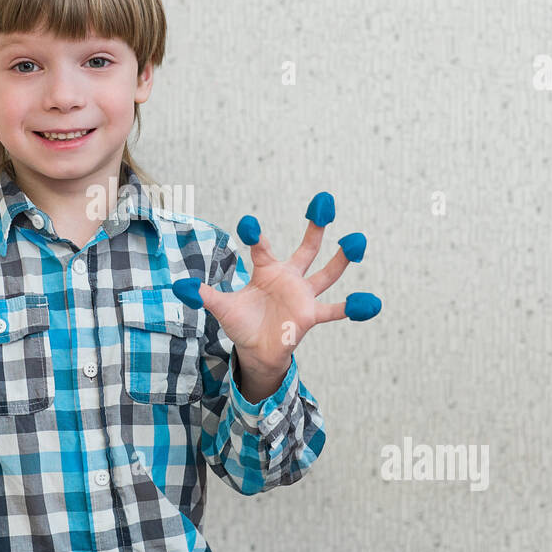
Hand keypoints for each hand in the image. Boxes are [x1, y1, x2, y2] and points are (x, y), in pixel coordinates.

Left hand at [173, 192, 379, 375]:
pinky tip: (373, 302)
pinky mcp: (312, 316)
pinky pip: (336, 310)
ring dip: (342, 258)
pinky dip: (353, 307)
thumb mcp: (222, 308)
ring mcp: (303, 295)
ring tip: (358, 239)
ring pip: (327, 273)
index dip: (255, 236)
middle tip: (325, 200)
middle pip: (307, 247)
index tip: (248, 223)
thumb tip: (178, 286)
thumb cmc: (242, 323)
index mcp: (267, 270)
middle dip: (316, 225)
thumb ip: (205, 295)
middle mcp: (290, 278)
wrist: (256, 351)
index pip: (262, 247)